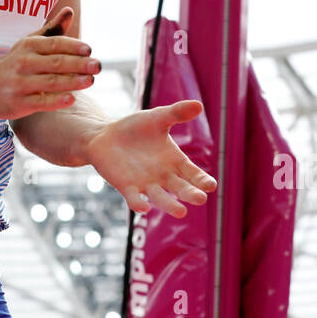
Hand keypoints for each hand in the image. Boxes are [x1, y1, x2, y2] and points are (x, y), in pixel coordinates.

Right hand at [0, 7, 98, 119]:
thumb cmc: (14, 63)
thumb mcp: (29, 43)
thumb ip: (52, 30)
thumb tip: (70, 11)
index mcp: (29, 46)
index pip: (54, 44)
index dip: (73, 46)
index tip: (90, 50)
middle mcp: (23, 63)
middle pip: (55, 62)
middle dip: (78, 64)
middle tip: (98, 66)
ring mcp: (20, 84)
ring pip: (50, 82)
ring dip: (72, 81)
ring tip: (90, 81)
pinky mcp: (18, 103)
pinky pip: (40, 102)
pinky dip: (56, 101)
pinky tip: (72, 99)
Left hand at [84, 99, 216, 216]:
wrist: (105, 136)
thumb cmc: (135, 128)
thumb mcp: (157, 118)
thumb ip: (176, 113)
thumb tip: (199, 105)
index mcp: (175, 161)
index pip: (193, 174)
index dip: (202, 180)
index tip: (211, 185)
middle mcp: (164, 176)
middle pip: (181, 188)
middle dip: (190, 194)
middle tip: (201, 199)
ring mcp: (146, 183)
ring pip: (160, 198)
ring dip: (170, 205)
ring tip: (181, 212)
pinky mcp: (126, 187)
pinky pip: (134, 198)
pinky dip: (138, 203)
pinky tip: (143, 207)